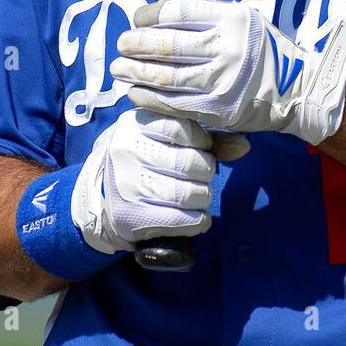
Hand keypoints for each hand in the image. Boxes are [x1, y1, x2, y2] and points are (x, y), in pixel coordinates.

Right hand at [71, 107, 248, 253]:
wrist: (102, 194)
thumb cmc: (144, 159)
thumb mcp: (166, 139)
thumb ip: (205, 139)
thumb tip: (244, 146)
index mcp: (136, 124)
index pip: (183, 128)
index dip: (202, 142)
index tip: (201, 149)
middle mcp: (126, 150)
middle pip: (190, 163)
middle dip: (206, 173)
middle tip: (201, 177)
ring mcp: (126, 184)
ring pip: (188, 193)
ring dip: (203, 198)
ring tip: (198, 197)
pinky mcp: (130, 216)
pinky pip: (181, 220)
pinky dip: (198, 221)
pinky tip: (196, 217)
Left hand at [109, 0, 345, 145]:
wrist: (293, 87)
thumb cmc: (256, 46)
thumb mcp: (231, 15)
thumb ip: (188, 2)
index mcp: (231, 17)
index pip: (176, 11)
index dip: (147, 15)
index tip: (136, 20)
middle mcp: (228, 46)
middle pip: (167, 44)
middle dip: (135, 44)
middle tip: (121, 45)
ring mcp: (223, 80)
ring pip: (166, 76)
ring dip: (135, 72)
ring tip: (119, 68)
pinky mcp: (218, 109)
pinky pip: (173, 103)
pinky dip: (148, 97)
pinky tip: (134, 91)